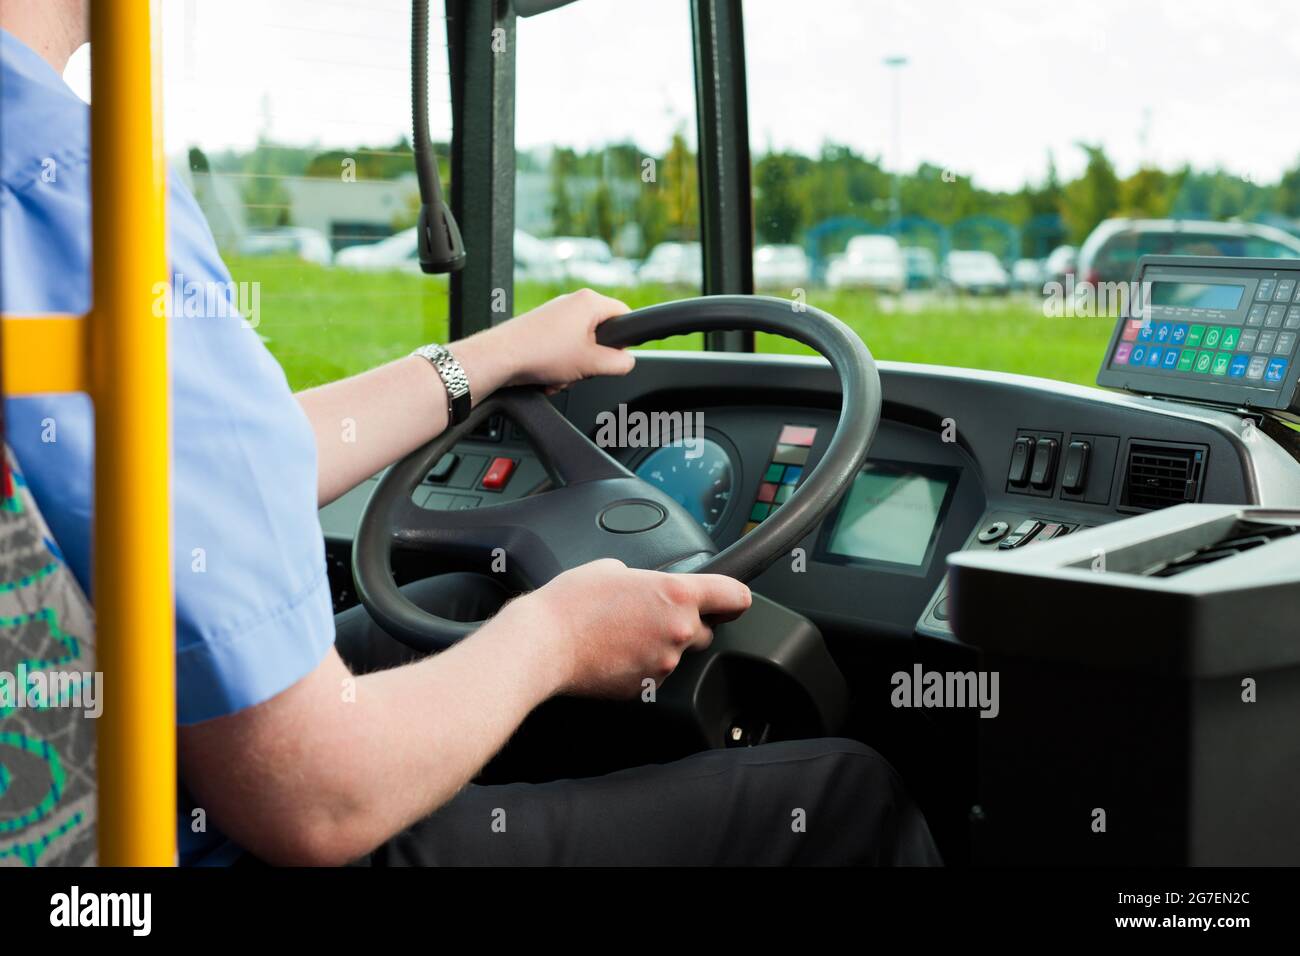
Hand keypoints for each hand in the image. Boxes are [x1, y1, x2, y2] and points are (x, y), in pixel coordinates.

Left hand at [453, 289, 634, 396]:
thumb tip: (627, 362)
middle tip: (582, 369)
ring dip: (574, 367)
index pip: (624, 315)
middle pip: (601, 334)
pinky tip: (548, 375)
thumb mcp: (591, 364)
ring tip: (560, 374)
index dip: (625, 340)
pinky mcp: (542, 327)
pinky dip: (559, 365)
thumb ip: (619, 363)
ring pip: (581, 345)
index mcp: (589, 302)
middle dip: (593, 359)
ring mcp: (556, 314)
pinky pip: (562, 348)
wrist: (500, 358)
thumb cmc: (540, 353)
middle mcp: (572, 302)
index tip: (616, 357)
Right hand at [510, 559, 752, 698]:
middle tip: (648, 615)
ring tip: (620, 634)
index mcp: (677, 594)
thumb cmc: (570, 603)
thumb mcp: (611, 568)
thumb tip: (643, 587)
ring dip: (658, 644)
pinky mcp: (646, 688)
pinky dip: (639, 665)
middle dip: (684, 623)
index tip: (732, 601)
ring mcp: (664, 663)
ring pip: (676, 653)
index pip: (734, 596)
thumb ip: (643, 578)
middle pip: (703, 630)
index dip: (735, 598)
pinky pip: (653, 674)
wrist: (542, 644)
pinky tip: (612, 653)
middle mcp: (678, 631)